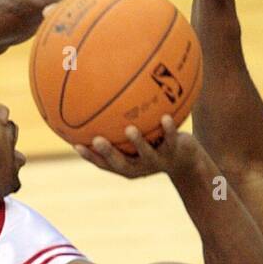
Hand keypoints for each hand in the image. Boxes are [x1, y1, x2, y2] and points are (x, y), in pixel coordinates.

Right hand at [74, 116, 198, 178]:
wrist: (186, 159)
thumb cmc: (154, 143)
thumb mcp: (136, 136)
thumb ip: (118, 125)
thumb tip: (97, 97)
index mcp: (127, 165)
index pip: (104, 164)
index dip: (90, 157)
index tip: (75, 145)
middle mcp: (140, 166)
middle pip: (121, 164)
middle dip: (108, 154)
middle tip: (97, 140)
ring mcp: (158, 161)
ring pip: (147, 155)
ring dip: (139, 143)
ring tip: (130, 129)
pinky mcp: (175, 152)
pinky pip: (171, 140)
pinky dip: (169, 129)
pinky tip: (165, 116)